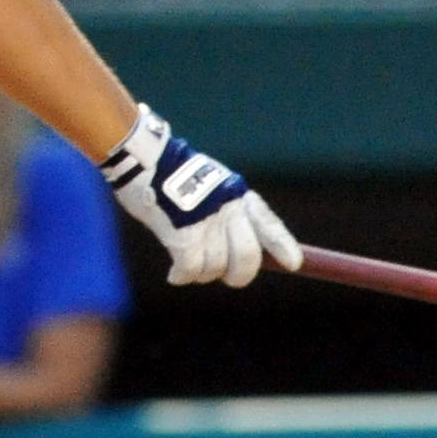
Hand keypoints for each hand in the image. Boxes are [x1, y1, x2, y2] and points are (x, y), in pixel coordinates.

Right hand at [100, 105, 300, 288]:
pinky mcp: (183, 235)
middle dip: (238, 275)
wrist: (143, 160)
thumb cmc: (173, 177)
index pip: (269, 224)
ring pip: (215, 268)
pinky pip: (191, 270)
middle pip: (248, 257)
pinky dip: (182, 276)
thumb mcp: (212, 187)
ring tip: (187, 264)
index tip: (293, 264)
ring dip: (201, 274)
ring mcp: (207, 222)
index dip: (283, 246)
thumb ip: (230, 215)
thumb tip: (242, 256)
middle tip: (225, 276)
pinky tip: (174, 274)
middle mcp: (228, 209)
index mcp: (238, 195)